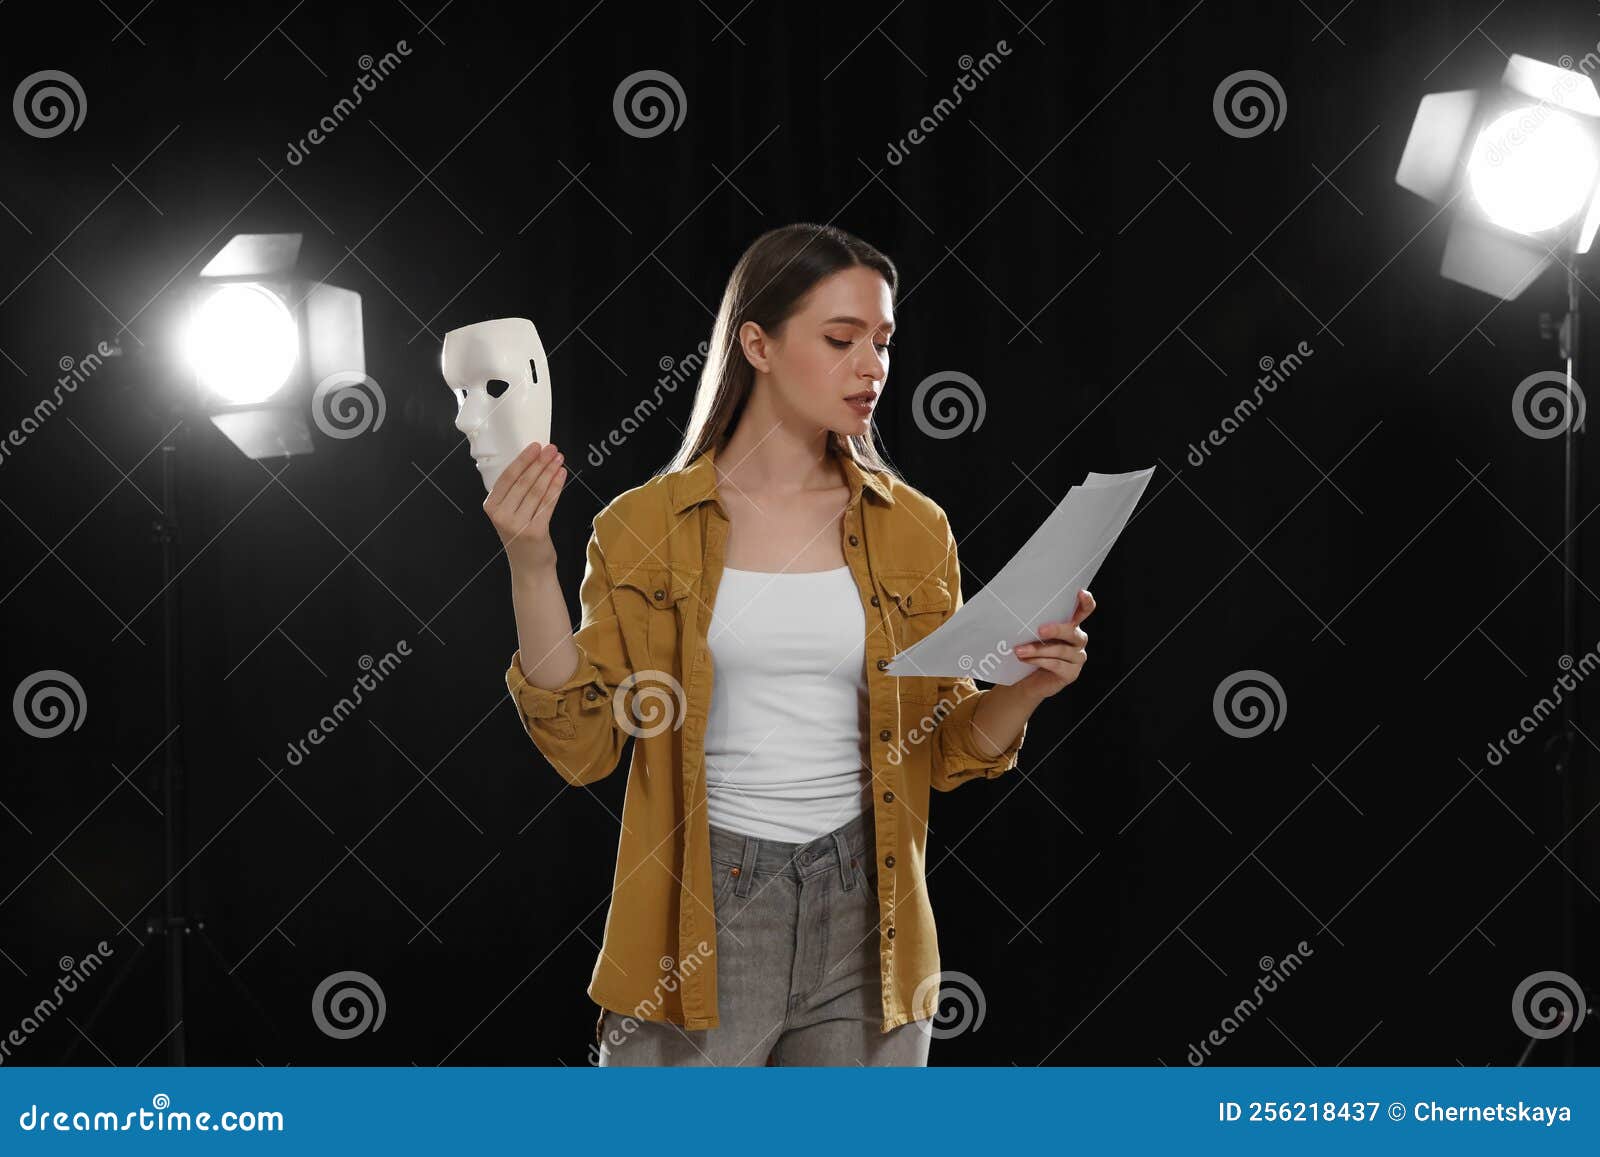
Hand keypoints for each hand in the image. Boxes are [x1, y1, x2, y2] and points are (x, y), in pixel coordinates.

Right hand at [484, 441, 565, 573]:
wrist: (529, 567)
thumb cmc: (521, 536)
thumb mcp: (509, 513)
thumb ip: (514, 492)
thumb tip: (533, 462)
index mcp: (491, 506)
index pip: (507, 477)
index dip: (523, 460)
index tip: (535, 446)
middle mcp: (501, 515)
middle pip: (524, 482)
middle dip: (540, 463)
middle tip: (552, 449)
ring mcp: (517, 525)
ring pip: (537, 491)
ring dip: (550, 472)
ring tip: (559, 460)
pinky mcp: (534, 531)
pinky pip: (547, 504)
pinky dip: (556, 487)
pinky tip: (561, 476)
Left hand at [1013, 589, 1094, 698]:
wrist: (1026, 680)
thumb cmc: (1030, 652)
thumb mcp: (1032, 634)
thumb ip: (1034, 623)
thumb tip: (1018, 612)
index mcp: (1071, 625)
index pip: (1084, 611)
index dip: (1086, 602)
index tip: (1080, 593)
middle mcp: (1078, 640)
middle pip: (1072, 631)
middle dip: (1056, 630)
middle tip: (1039, 630)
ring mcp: (1077, 657)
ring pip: (1061, 650)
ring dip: (1038, 649)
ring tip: (1020, 650)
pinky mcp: (1072, 673)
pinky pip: (1056, 664)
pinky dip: (1039, 661)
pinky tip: (1026, 660)